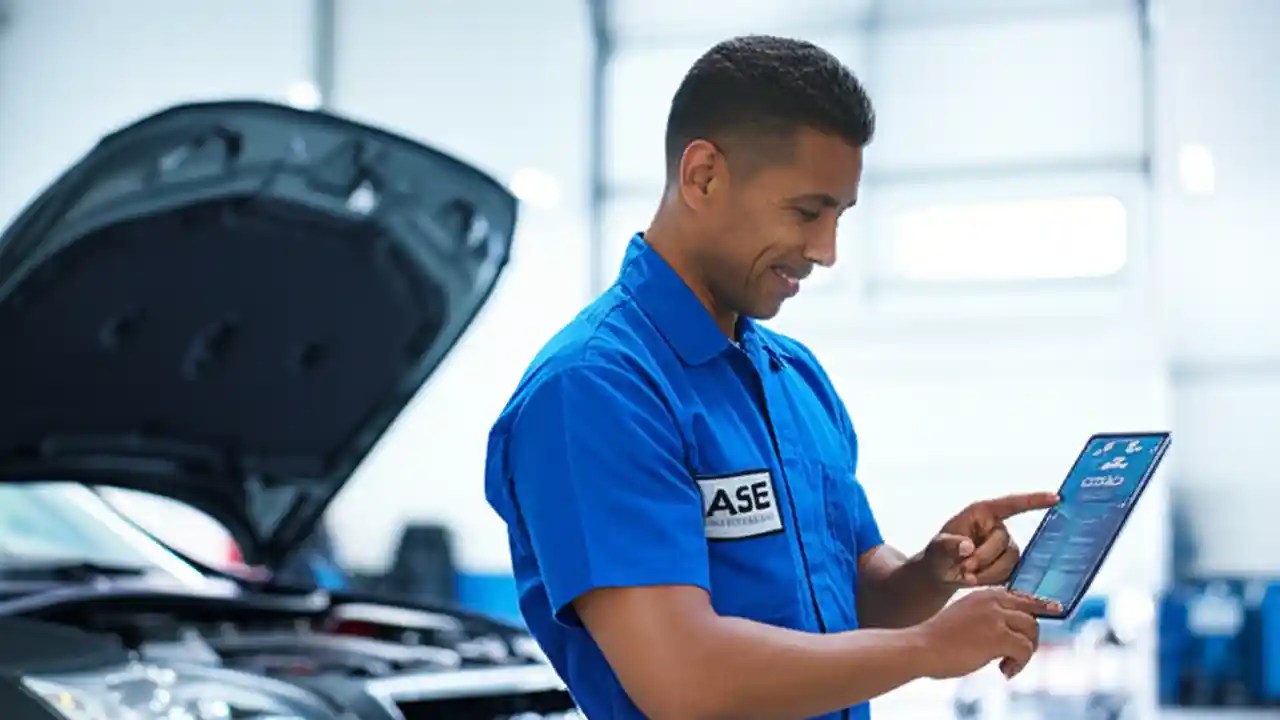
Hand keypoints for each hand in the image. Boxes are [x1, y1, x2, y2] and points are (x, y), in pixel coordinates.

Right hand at [915, 589, 1060, 678]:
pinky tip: (1003, 671)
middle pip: (1031, 615)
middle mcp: (992, 601)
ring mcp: (997, 617)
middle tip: (1017, 657)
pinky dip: (1019, 664)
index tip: (1055, 608)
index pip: (1021, 597)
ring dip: (1024, 654)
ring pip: (1032, 632)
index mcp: (984, 594)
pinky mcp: (999, 636)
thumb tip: (1013, 635)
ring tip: (1006, 665)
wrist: (921, 648)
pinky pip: (1025, 649)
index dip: (1040, 604)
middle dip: (1031, 638)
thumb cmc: (938, 639)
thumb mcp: (964, 617)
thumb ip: (988, 618)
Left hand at [924, 492, 1058, 587]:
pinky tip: (976, 579)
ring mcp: (1005, 547)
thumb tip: (966, 547)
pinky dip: (993, 579)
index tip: (1056, 498)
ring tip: (966, 575)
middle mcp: (997, 527)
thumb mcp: (935, 549)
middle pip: (1005, 543)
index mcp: (982, 513)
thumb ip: (946, 546)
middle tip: (963, 569)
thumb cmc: (937, 556)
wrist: (940, 575)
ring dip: (988, 571)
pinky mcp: (1009, 565)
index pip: (1011, 504)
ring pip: (1010, 560)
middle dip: (984, 559)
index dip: (1034, 501)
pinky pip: (1011, 573)